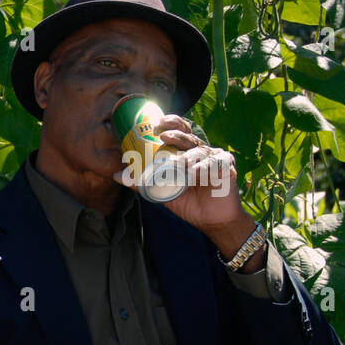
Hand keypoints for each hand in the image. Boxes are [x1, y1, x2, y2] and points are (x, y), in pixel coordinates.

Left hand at [115, 116, 266, 271]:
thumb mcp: (162, 192)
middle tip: (163, 136)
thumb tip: (117, 175)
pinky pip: (216, 163)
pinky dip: (205, 167)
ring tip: (180, 164)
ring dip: (189, 156)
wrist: (211, 220)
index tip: (157, 124)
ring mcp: (214, 158)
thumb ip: (143, 182)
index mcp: (186, 153)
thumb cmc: (188, 202)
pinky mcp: (227, 167)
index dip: (171, 124)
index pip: (180, 132)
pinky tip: (196, 173)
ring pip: (201, 151)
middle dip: (176, 133)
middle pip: (189, 136)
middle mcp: (200, 152)